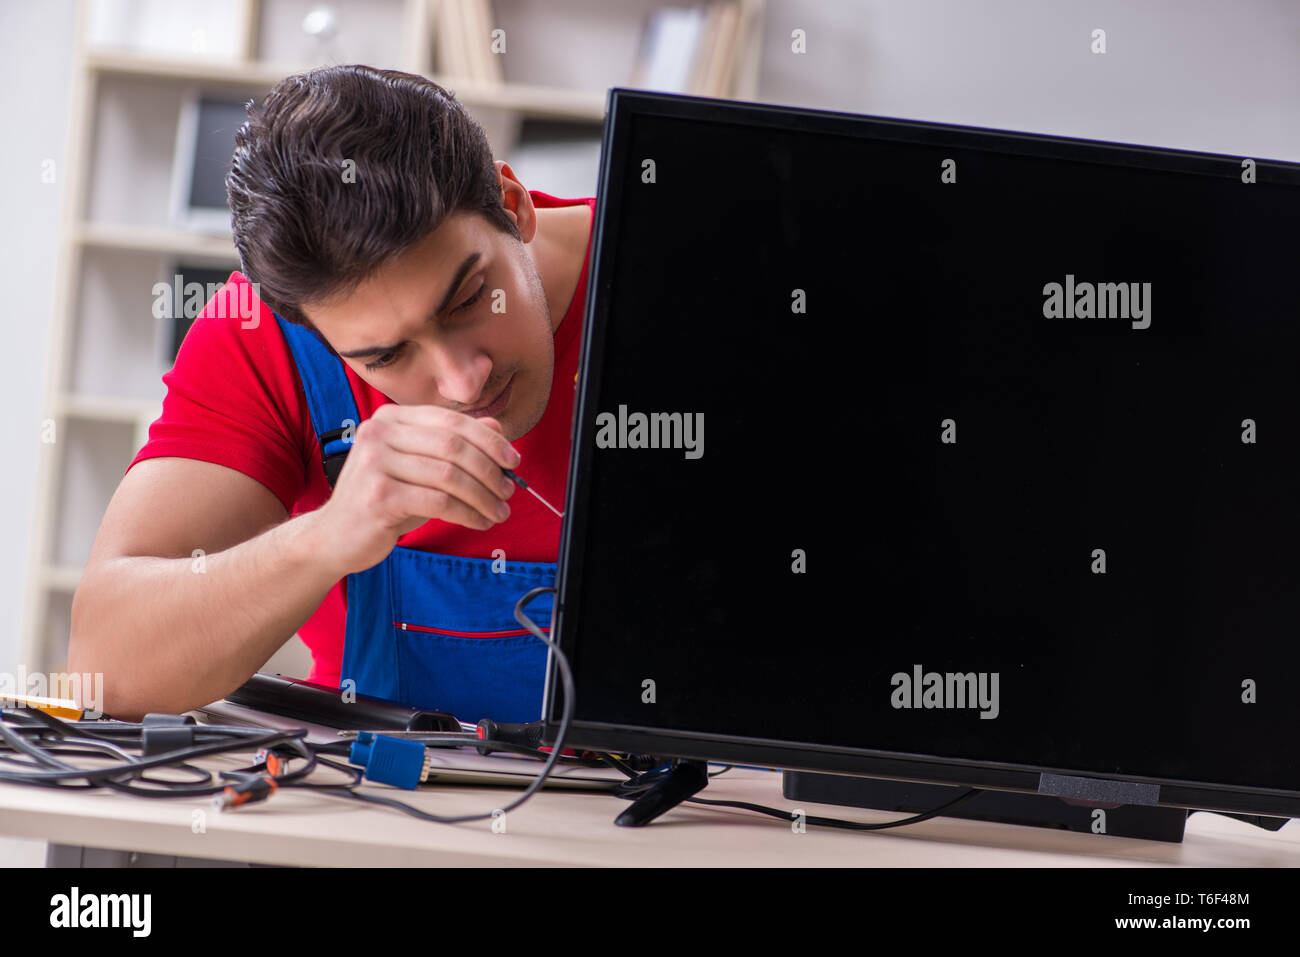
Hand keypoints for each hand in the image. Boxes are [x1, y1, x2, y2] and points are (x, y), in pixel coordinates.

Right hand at [310, 404, 520, 574]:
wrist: (334, 536)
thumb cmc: (384, 500)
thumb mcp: (419, 466)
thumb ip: (452, 444)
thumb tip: (497, 426)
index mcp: (391, 417)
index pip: (452, 421)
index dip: (489, 439)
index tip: (513, 460)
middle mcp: (379, 432)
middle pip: (454, 446)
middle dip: (489, 470)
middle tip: (508, 491)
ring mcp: (375, 462)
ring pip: (450, 475)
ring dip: (483, 496)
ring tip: (499, 512)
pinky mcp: (379, 495)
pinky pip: (439, 502)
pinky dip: (468, 514)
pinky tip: (480, 522)